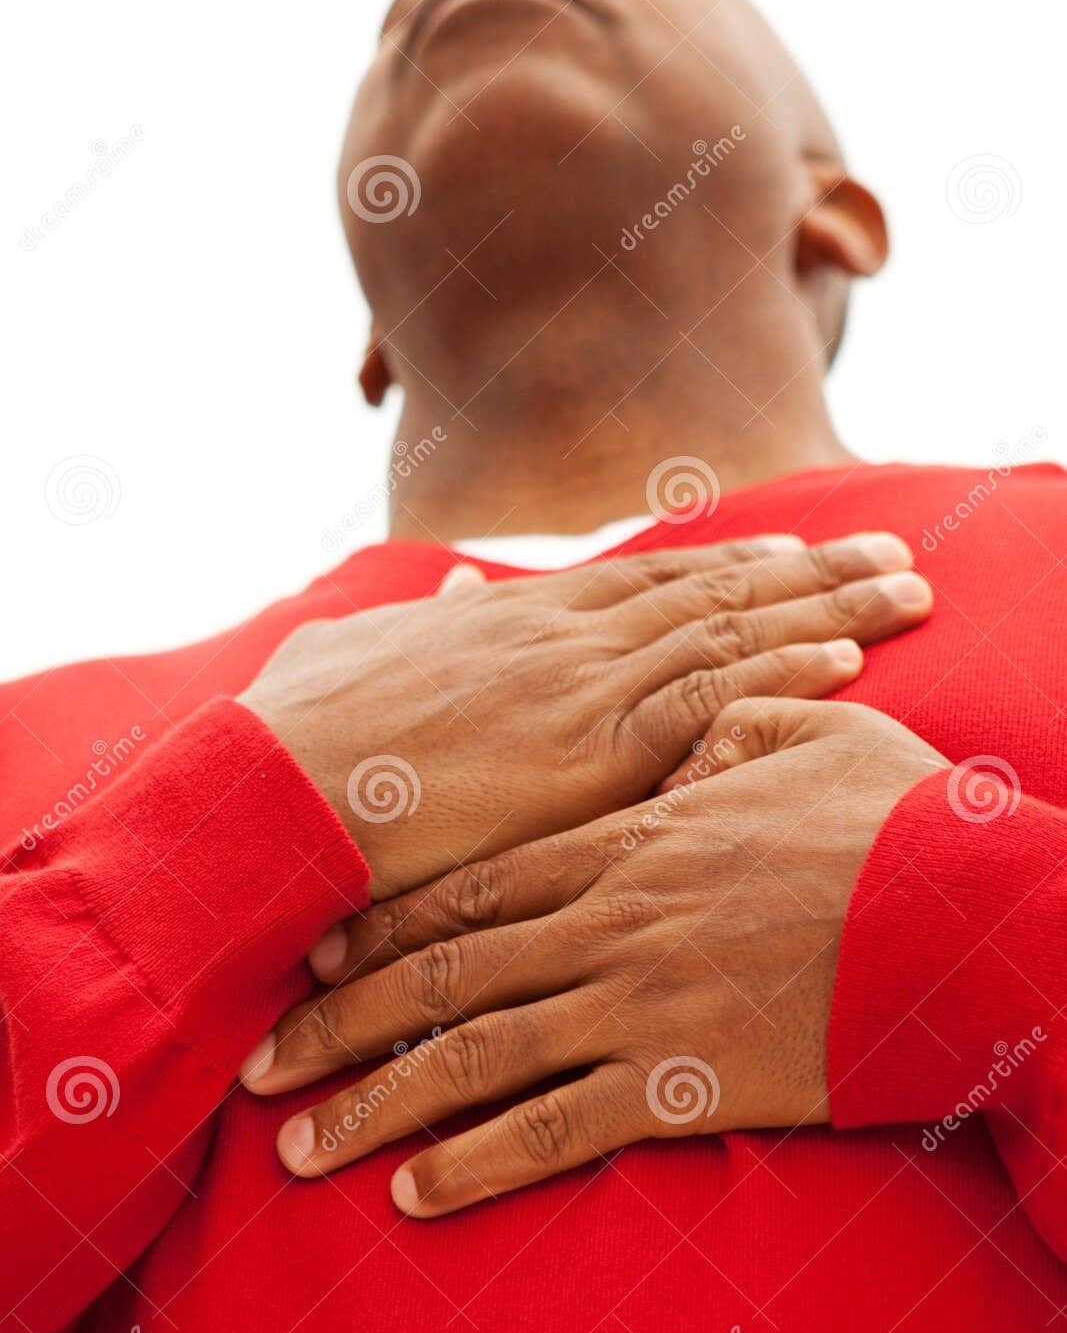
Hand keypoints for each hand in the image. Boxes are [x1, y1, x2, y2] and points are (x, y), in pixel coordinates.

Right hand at [238, 533, 930, 898]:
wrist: (270, 784)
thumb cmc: (303, 732)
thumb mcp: (361, 651)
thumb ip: (425, 615)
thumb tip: (456, 584)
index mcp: (518, 618)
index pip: (656, 579)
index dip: (738, 564)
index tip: (801, 548)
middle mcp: (563, 635)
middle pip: (718, 591)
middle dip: (815, 570)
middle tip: (897, 551)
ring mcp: (579, 685)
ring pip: (732, 632)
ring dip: (829, 607)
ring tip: (910, 590)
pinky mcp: (583, 751)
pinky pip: (707, 702)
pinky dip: (781, 676)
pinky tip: (848, 660)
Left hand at [240, 696, 946, 1211]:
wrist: (969, 915)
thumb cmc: (896, 826)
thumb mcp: (809, 737)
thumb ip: (732, 727)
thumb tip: (698, 723)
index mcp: (626, 839)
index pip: (474, 886)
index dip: (384, 926)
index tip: (316, 957)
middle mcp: (606, 919)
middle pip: (443, 973)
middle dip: (341, 1022)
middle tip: (266, 1063)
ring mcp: (635, 999)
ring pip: (472, 1056)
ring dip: (376, 1106)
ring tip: (303, 1150)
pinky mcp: (680, 1079)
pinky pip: (555, 1129)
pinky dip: (478, 1163)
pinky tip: (416, 1194)